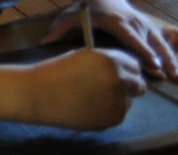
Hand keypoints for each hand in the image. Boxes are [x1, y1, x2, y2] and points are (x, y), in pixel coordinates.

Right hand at [24, 47, 144, 129]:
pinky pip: (117, 114)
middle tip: (108, 88)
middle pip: (139, 85)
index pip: (135, 65)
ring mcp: (119, 101)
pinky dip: (107, 112)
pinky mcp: (114, 119)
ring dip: (116, 100)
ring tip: (91, 98)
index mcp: (111, 60)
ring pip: (128, 101)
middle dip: (127, 86)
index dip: (125, 70)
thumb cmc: (55, 72)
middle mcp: (120, 80)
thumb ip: (107, 63)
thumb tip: (124, 72)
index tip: (117, 74)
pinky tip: (88, 107)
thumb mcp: (83, 57)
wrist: (38, 93)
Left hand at [48, 0, 177, 82]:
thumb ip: (58, 28)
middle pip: (150, 43)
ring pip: (160, 44)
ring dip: (170, 61)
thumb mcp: (69, 15)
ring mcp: (144, 24)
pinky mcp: (149, 27)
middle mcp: (134, 22)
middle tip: (170, 76)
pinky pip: (162, 43)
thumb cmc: (85, 7)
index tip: (151, 63)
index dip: (141, 49)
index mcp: (116, 21)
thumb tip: (43, 42)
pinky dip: (170, 55)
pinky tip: (176, 71)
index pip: (131, 37)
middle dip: (162, 60)